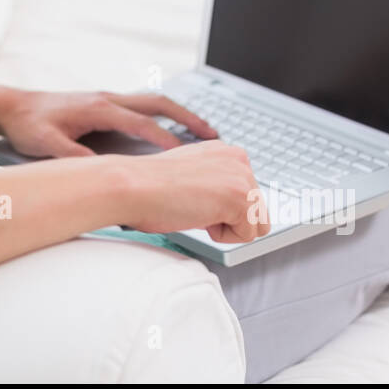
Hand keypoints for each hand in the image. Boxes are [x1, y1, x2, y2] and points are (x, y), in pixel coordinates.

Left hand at [0, 89, 218, 159]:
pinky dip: (163, 115)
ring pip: (153, 102)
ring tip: (204, 131)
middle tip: (214, 134)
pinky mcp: (104, 104)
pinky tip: (171, 129)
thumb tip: (100, 173)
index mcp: (99, 109)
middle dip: (188, 118)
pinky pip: (142, 106)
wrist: (12, 106)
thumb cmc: (29, 125)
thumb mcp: (48, 145)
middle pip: (158, 104)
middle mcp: (108, 99)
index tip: (189, 155)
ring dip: (179, 114)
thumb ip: (74, 157)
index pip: (142, 124)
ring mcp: (107, 99)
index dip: (166, 140)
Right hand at [120, 140, 271, 243]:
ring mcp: (242, 176)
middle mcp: (239, 159)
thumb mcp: (190, 177)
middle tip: (194, 206)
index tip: (195, 200)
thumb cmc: (149, 186)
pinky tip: (197, 215)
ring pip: (256, 225)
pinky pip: (246, 236)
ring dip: (227, 227)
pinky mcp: (241, 196)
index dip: (220, 209)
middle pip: (257, 211)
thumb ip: (214, 185)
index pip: (247, 195)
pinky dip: (222, 236)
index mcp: (226, 152)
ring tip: (196, 210)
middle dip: (228, 219)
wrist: (132, 186)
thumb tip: (230, 211)